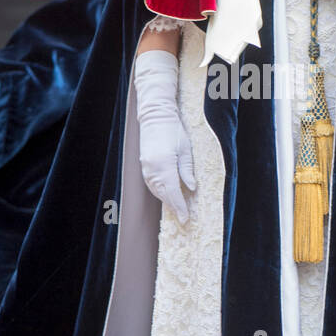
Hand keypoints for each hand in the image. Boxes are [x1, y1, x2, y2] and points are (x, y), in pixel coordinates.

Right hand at [134, 49, 195, 223]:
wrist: (155, 116)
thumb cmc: (173, 130)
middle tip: (184, 219)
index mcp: (165, 165)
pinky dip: (160, 192)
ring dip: (167, 201)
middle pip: (164, 194)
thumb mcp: (185, 149)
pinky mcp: (144, 166)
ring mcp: (146, 168)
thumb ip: (187, 170)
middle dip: (174, 207)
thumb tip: (191, 188)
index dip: (180, 207)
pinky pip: (152, 184)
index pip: (173, 192)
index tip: (186, 219)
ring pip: (157, 191)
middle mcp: (153, 169)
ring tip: (177, 210)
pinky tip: (167, 195)